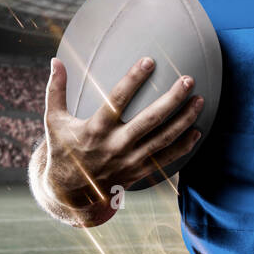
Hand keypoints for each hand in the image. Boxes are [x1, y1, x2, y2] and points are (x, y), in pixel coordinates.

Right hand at [41, 55, 203, 207]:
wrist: (70, 193)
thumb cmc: (63, 150)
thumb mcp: (54, 120)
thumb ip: (55, 90)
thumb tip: (55, 60)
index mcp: (95, 129)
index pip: (117, 100)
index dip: (133, 80)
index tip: (149, 61)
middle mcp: (115, 146)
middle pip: (149, 120)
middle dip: (171, 99)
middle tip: (188, 80)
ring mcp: (129, 161)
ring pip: (163, 139)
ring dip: (184, 120)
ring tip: (199, 100)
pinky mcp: (138, 172)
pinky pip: (165, 159)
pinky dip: (183, 147)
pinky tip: (197, 131)